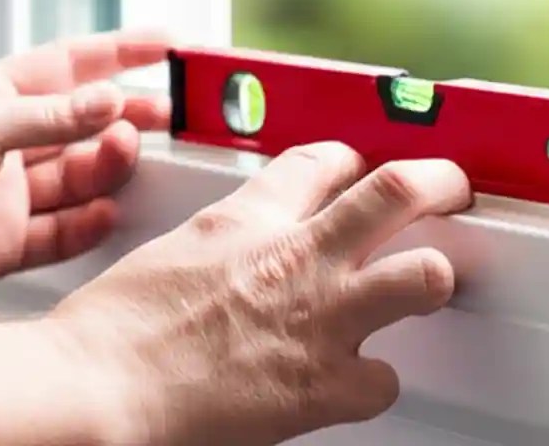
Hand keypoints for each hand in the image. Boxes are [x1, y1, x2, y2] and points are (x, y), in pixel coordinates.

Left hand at [0, 29, 171, 302]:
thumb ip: (53, 117)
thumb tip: (110, 102)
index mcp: (0, 98)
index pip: (73, 66)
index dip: (121, 52)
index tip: (168, 45)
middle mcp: (11, 144)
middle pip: (87, 125)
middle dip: (131, 115)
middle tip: (171, 114)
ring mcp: (11, 193)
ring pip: (81, 177)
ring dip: (109, 166)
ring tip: (125, 155)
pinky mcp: (9, 241)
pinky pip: (64, 233)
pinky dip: (90, 223)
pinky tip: (107, 212)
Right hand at [48, 143, 471, 445]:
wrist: (94, 390)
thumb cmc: (114, 330)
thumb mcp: (176, 249)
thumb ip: (230, 237)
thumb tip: (249, 241)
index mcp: (250, 218)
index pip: (324, 159)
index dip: (353, 158)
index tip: (362, 168)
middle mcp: (296, 257)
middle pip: (399, 190)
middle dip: (442, 182)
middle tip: (454, 188)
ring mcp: (319, 319)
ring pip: (425, 274)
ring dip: (433, 276)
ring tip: (431, 280)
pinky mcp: (322, 386)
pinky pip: (386, 380)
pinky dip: (376, 382)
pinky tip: (359, 380)